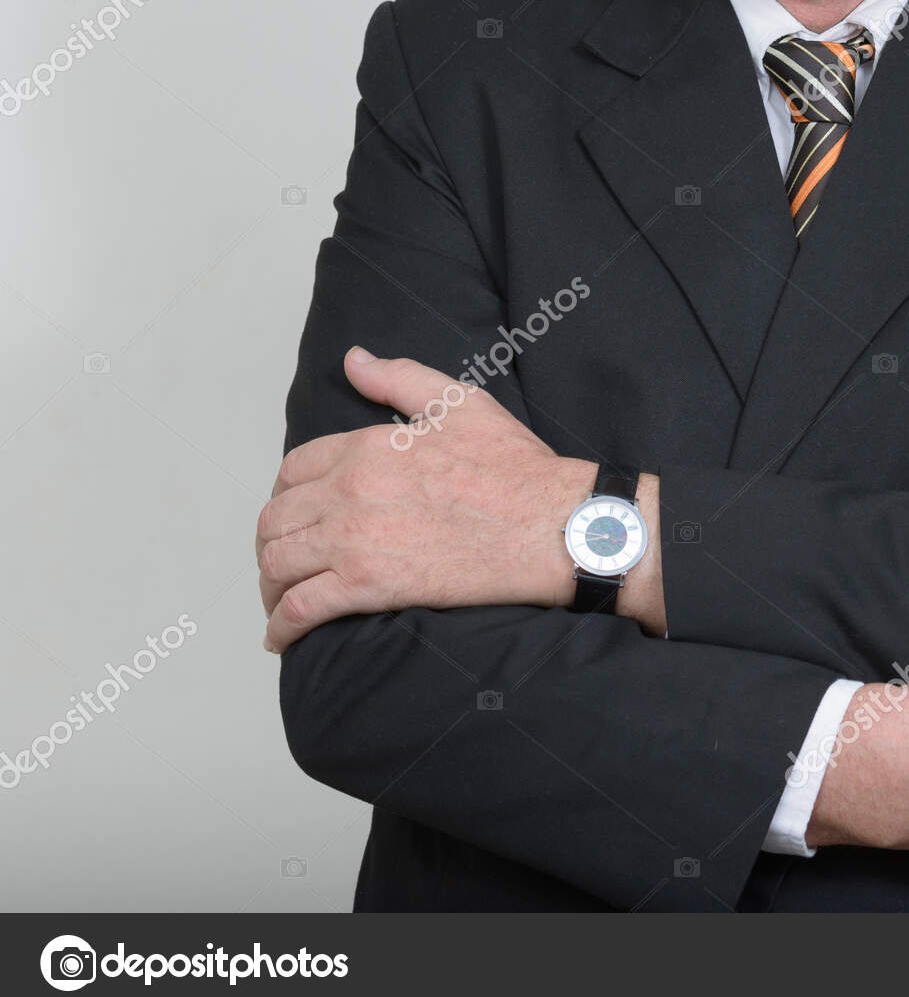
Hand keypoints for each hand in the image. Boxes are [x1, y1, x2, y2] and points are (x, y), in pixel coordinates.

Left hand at [256, 347, 592, 652]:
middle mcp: (349, 491)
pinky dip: (281, 626)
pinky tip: (282, 635)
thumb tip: (354, 361)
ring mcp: (354, 541)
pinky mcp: (367, 588)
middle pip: (275, 519)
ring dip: (269, 584)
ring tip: (280, 598)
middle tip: (287, 556)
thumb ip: (399, 379)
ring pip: (277, 564)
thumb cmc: (514, 468)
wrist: (549, 525)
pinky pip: (299, 610)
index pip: (294, 469)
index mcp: (366, 446)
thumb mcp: (459, 403)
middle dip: (272, 539)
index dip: (287, 492)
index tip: (298, 511)